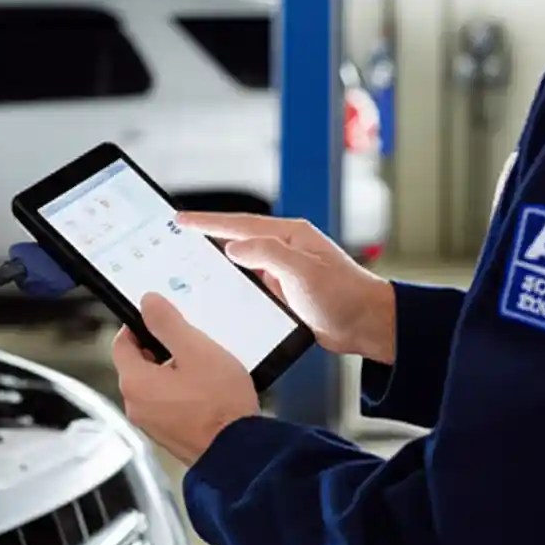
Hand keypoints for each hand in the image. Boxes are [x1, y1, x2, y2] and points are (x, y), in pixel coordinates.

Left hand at [112, 293, 259, 465]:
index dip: (140, 326)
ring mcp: (152, 424)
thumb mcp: (196, 350)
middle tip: (190, 344)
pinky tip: (208, 392)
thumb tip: (147, 304)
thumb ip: (167, 323)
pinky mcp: (170, 435)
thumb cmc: (220, 405)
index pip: (121, 343)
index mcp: (135, 382)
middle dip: (162, 350)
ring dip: (174, 372)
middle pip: (138, 364)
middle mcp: (136, 405)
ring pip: (155, 385)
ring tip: (204, 369)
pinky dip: (182, 393)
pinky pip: (168, 404)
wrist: (240, 453)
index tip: (160, 320)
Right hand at [178, 212, 395, 364]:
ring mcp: (284, 270)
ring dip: (216, 259)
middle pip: (236, 237)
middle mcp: (285, 248)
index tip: (180, 219)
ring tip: (187, 257)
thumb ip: (268, 254)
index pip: (239, 224)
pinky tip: (217, 289)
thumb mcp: (304, 272)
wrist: (367, 325)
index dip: (207, 222)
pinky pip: (249, 282)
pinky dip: (231, 282)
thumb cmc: (345, 296)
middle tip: (176, 232)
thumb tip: (233, 246)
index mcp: (290, 235)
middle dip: (206, 235)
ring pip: (241, 261)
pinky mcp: (285, 291)